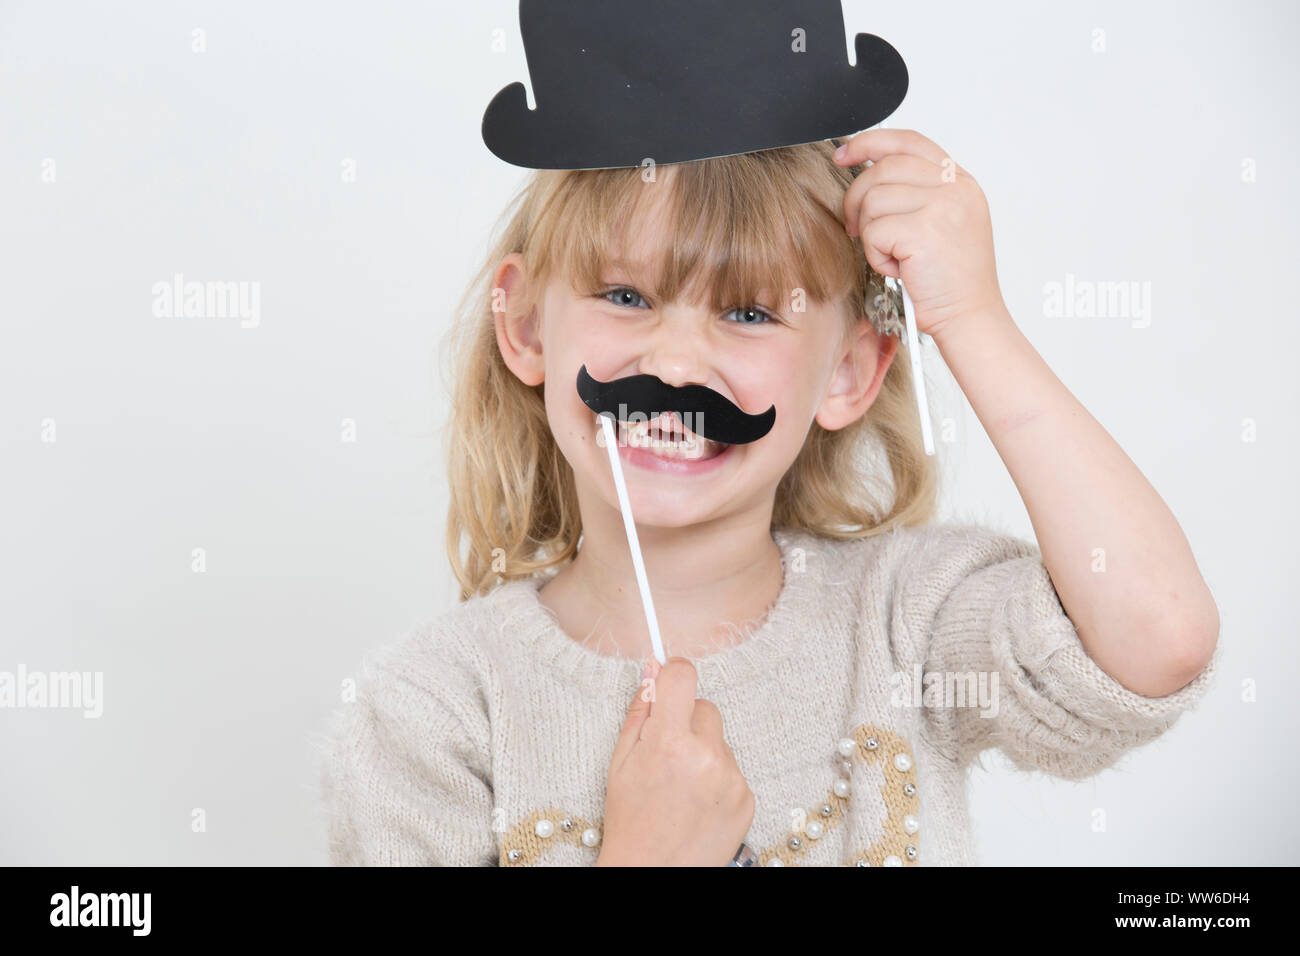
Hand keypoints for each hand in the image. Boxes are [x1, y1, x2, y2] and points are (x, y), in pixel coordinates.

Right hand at [595, 657, 754, 865]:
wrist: (653, 873)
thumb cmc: (630, 820)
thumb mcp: (620, 762)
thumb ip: (640, 712)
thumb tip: (653, 670)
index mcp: (669, 743)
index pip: (683, 677)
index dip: (673, 675)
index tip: (668, 684)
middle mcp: (706, 757)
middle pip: (705, 707)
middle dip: (687, 721)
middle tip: (668, 753)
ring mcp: (731, 779)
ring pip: (720, 740)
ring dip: (703, 752)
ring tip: (682, 787)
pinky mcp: (747, 798)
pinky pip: (733, 769)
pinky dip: (717, 779)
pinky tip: (698, 803)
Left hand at [834, 127, 1005, 339]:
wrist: (969, 316)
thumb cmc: (951, 279)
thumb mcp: (942, 223)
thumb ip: (916, 193)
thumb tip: (868, 173)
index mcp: (960, 181)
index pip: (908, 141)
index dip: (870, 143)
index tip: (845, 155)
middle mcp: (955, 188)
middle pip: (882, 169)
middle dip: (856, 199)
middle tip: (856, 227)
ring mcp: (943, 207)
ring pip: (873, 201)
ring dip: (871, 234)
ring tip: (893, 256)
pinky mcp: (924, 231)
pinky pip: (874, 231)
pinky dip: (875, 255)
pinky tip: (898, 269)